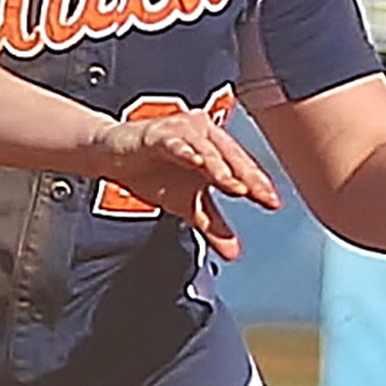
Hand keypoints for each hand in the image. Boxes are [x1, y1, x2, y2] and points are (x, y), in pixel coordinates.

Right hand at [92, 111, 281, 259]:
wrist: (112, 157)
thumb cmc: (154, 173)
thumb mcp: (186, 204)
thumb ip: (211, 225)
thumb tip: (235, 254)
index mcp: (214, 148)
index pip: (241, 167)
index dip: (258, 184)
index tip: (273, 204)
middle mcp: (202, 135)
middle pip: (230, 155)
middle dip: (246, 175)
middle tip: (260, 195)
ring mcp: (180, 131)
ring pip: (206, 148)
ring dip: (220, 166)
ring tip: (234, 185)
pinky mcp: (156, 134)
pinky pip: (174, 143)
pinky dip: (186, 152)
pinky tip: (196, 162)